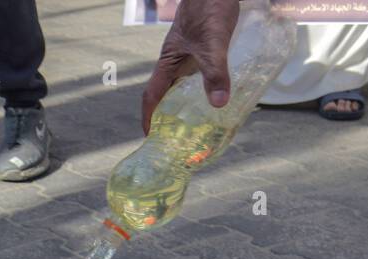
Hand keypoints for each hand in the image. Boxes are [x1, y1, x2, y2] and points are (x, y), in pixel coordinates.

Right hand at [142, 0, 241, 134]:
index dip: (149, 116)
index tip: (150, 136)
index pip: (152, 95)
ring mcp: (188, 53)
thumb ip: (215, 73)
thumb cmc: (208, 9)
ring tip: (194, 122)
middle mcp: (175, 60)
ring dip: (185, 102)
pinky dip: (201, 87)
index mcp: (168, 62)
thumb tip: (218, 104)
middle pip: (165, 92)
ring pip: (182, 84)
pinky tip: (215, 93)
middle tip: (175, 137)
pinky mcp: (202, 46)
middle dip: (167, 115)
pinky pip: (197, 73)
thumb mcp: (213, 44)